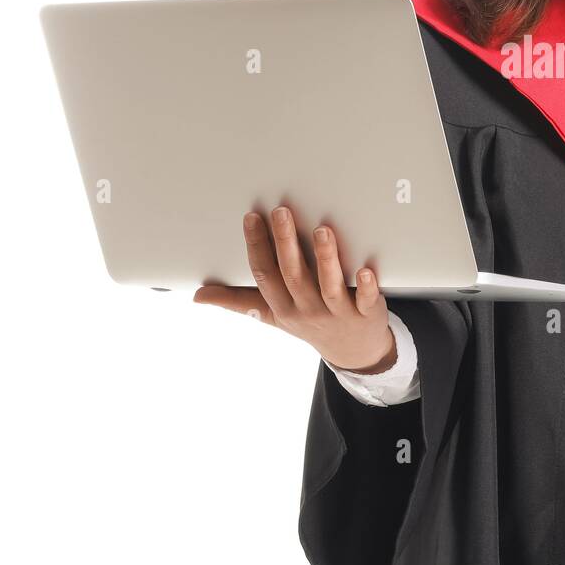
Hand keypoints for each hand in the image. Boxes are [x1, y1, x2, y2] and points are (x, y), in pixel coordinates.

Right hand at [192, 204, 396, 372]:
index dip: (257, 246)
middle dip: (286, 243)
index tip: (252, 216)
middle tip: (282, 211)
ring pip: (329, 286)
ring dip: (326, 258)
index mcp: (282, 306)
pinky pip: (366, 300)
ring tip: (322, 230)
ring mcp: (337, 313)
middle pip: (293, 275)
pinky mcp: (367, 314)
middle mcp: (307, 309)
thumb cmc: (309, 324)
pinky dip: (366, 286)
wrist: (353, 352)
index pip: (264, 274)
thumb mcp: (271, 315)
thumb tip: (198, 296)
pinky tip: (365, 269)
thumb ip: (239, 301)